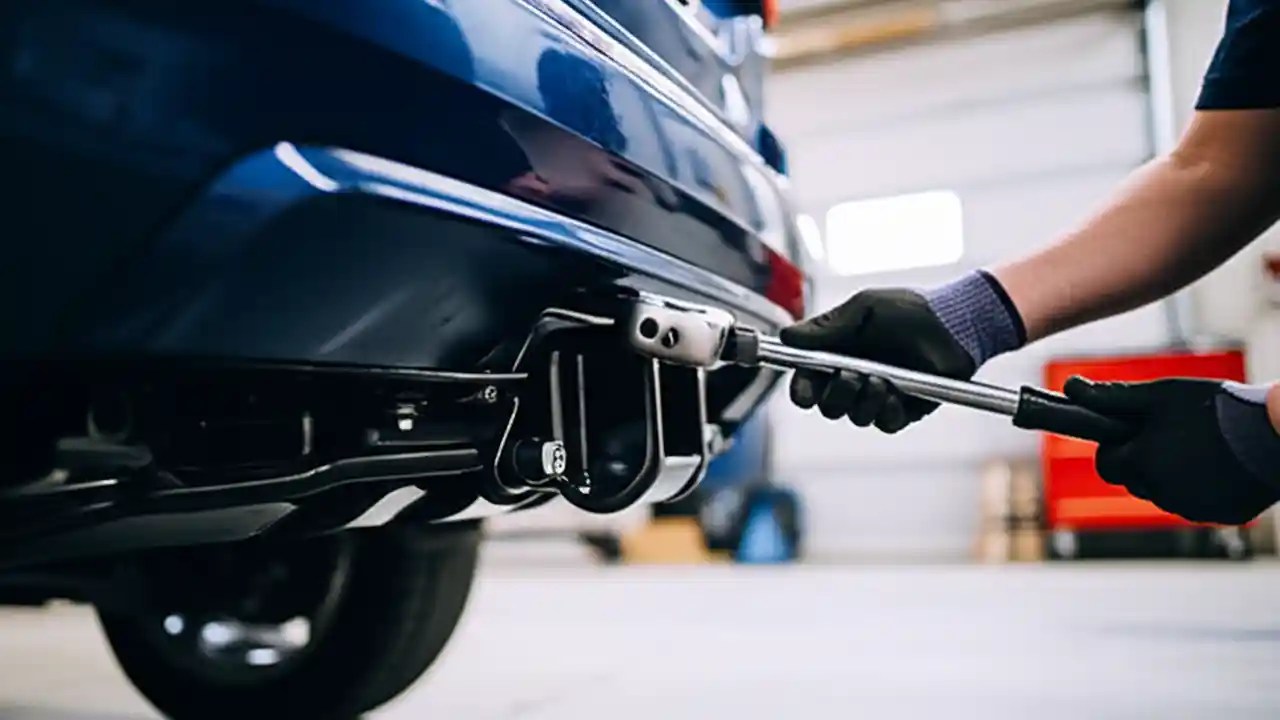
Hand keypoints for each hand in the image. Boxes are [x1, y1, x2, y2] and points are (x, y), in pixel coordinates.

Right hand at [780, 289, 976, 432]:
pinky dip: (886, 410)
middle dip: (836, 394)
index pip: (807, 383)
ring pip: (854, 416)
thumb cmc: (909, 309)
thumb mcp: (863, 309)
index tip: (806, 389)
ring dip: (863, 401)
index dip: (802, 389)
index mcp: (836, 355)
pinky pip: (885, 423)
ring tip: (881, 380)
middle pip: (826, 406)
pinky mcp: (903, 409)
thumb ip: (826, 327)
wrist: (952, 323)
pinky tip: (895, 393)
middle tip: (853, 374)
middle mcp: (853, 379)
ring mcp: (878, 396)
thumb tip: (788, 336)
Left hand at [1064, 377, 1278, 524]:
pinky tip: (1218, 464)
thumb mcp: (1160, 395)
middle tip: (1169, 435)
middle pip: (1134, 481)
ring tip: (1199, 446)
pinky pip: (1197, 504)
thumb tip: (1071, 387)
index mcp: (1142, 464)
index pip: (1106, 465)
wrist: (1276, 433)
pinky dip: (1201, 487)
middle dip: (1142, 461)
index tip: (1131, 434)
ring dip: (1170, 475)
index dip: (1115, 448)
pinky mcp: (1221, 515)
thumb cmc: (1216, 408)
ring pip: (1165, 493)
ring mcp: (1193, 508)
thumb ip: (1113, 396)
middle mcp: (1162, 493)